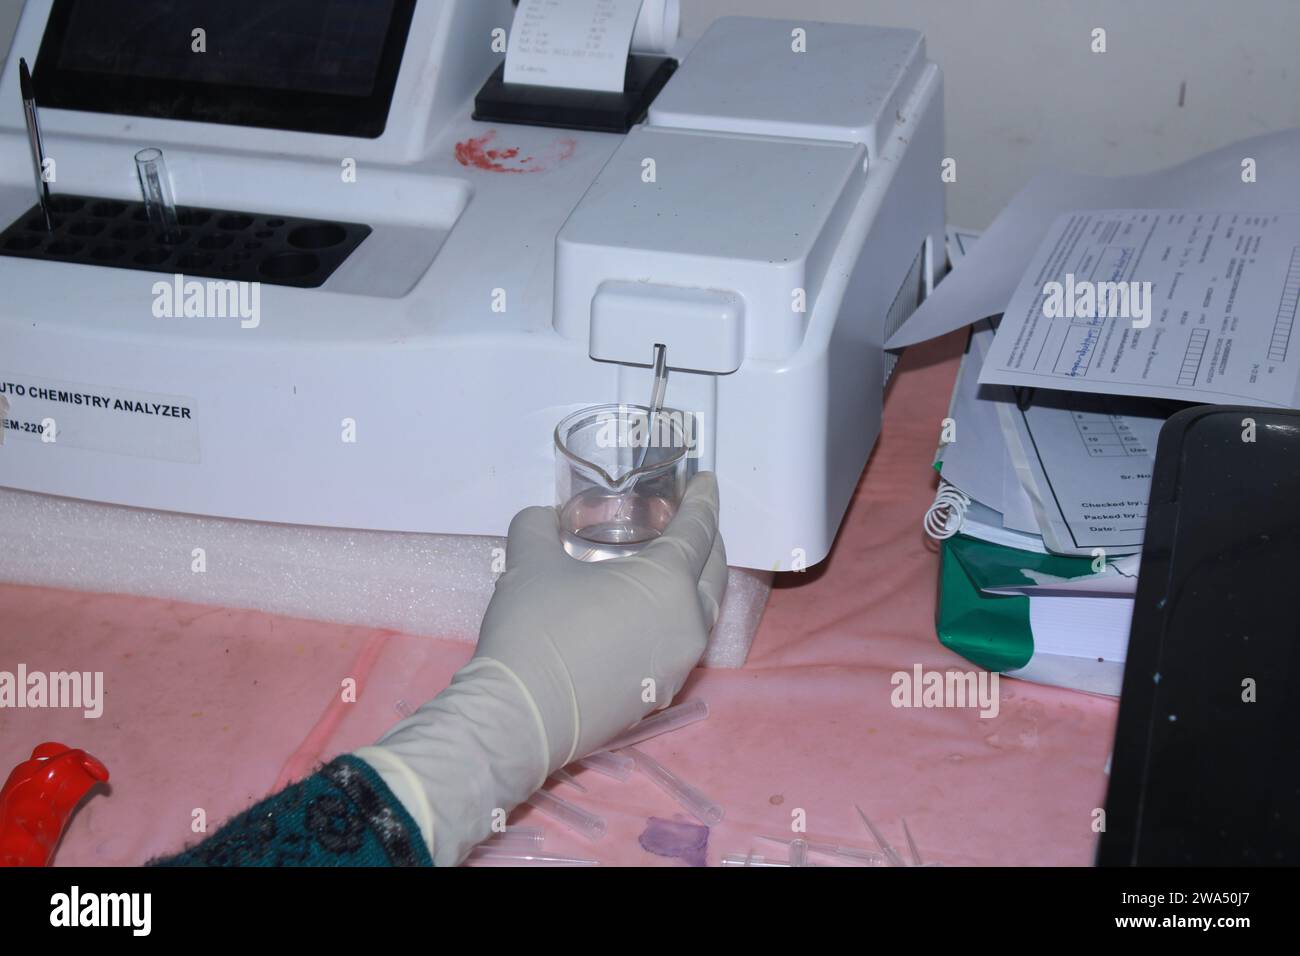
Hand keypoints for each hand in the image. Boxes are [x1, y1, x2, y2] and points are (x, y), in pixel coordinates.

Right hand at [354, 473, 725, 864]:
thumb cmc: (536, 628)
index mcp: (668, 580)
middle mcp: (687, 621)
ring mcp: (678, 662)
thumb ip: (538, 526)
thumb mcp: (530, 560)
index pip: (698, 528)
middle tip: (691, 518)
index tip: (707, 480)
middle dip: (708, 539)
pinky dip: (676, 616)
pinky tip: (648, 612)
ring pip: (702, 609)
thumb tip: (542, 519)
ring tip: (674, 563)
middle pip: (712, 571)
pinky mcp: (660, 692)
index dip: (702, 499)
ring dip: (695, 580)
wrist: (520, 716)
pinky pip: (681, 641)